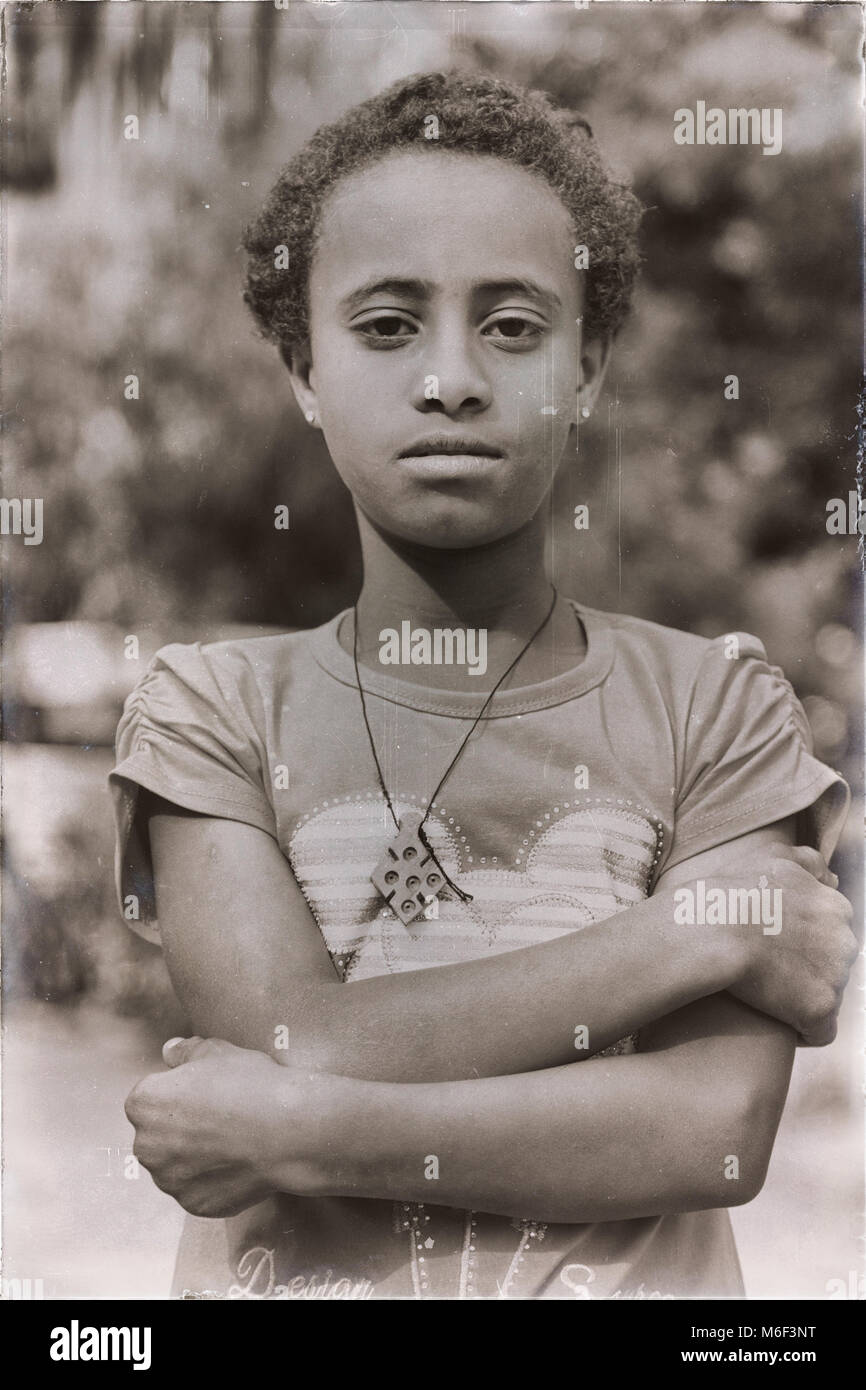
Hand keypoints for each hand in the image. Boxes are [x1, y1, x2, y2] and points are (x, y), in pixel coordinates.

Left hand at [124, 1037, 327, 1217]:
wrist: (286, 1130)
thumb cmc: (250, 1085)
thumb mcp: (216, 1051)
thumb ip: (184, 1051)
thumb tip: (170, 1051)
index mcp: (144, 1104)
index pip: (150, 1099)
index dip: (180, 1094)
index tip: (204, 1094)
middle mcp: (146, 1146)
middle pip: (159, 1135)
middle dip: (181, 1128)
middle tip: (219, 1117)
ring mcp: (169, 1180)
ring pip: (176, 1166)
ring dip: (194, 1157)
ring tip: (231, 1141)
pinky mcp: (193, 1205)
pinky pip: (198, 1190)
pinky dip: (213, 1181)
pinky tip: (237, 1162)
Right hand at [712, 843, 857, 1045]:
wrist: (713, 928)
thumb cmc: (733, 890)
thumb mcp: (773, 856)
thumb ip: (809, 861)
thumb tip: (832, 877)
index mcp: (836, 907)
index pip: (830, 932)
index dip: (800, 941)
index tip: (773, 945)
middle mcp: (845, 941)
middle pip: (833, 964)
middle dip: (806, 968)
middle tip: (767, 969)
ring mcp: (836, 978)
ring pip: (826, 995)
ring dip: (801, 996)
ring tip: (765, 994)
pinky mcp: (820, 1010)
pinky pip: (819, 1031)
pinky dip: (802, 1030)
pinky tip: (775, 1022)